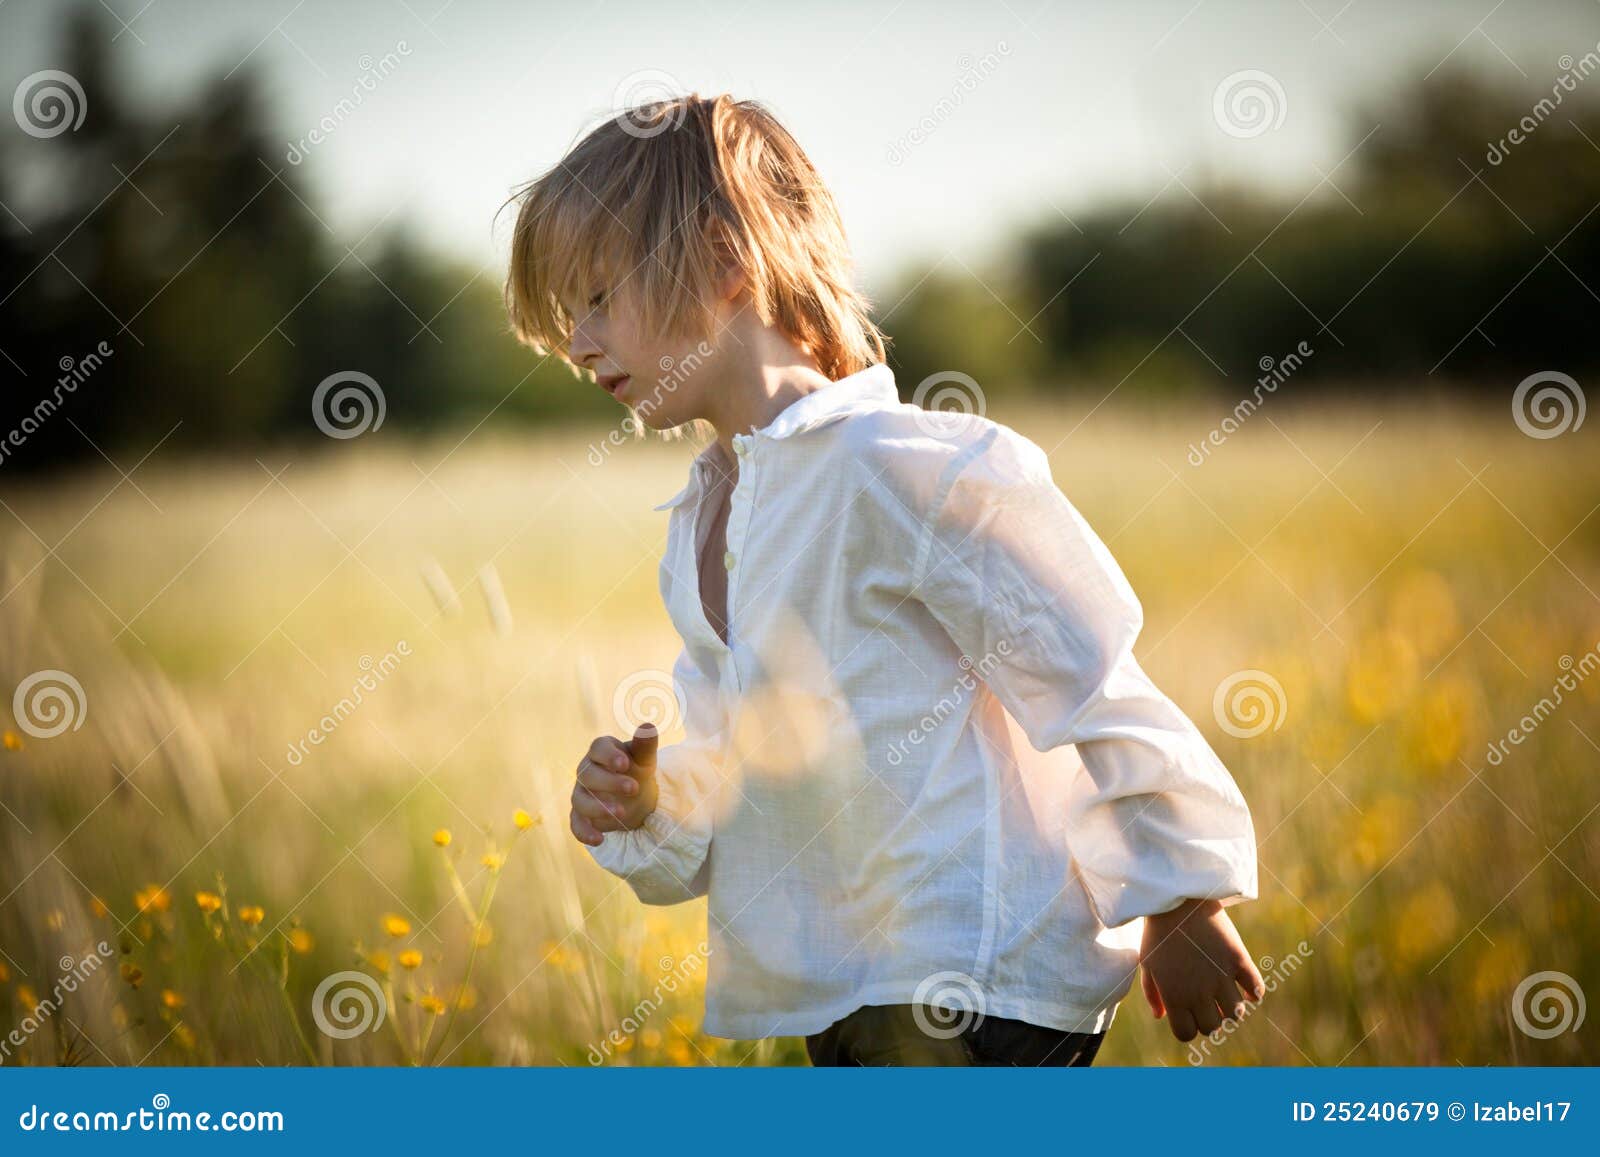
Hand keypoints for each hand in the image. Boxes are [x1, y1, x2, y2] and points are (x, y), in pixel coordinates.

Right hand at [569, 724, 659, 846]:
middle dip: (609, 782)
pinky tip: (599, 840)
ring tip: (622, 814)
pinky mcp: (581, 815)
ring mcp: (582, 793)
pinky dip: (584, 832)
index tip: (625, 764)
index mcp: (601, 751)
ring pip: (581, 800)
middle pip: (588, 774)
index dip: (609, 755)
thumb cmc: (636, 768)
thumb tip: (648, 726)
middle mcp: (587, 770)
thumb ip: (645, 744)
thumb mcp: (644, 758)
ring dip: (598, 807)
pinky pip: (576, 823)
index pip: (598, 748)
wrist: (634, 795)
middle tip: (634, 788)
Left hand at [1138, 897, 1264, 1041]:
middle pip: (1213, 1027)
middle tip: (1208, 1004)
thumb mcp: (1147, 962)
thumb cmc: (1158, 931)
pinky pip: (1256, 989)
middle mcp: (1198, 992)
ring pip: (1236, 1013)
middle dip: (1210, 1019)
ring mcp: (1221, 977)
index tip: (1189, 1016)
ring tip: (1226, 994)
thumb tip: (1161, 1016)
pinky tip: (1246, 987)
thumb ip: (1152, 992)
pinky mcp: (1238, 960)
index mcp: (1174, 995)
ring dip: (1232, 1008)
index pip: (1186, 1034)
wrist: (1176, 899)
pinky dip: (1253, 992)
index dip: (1187, 1027)